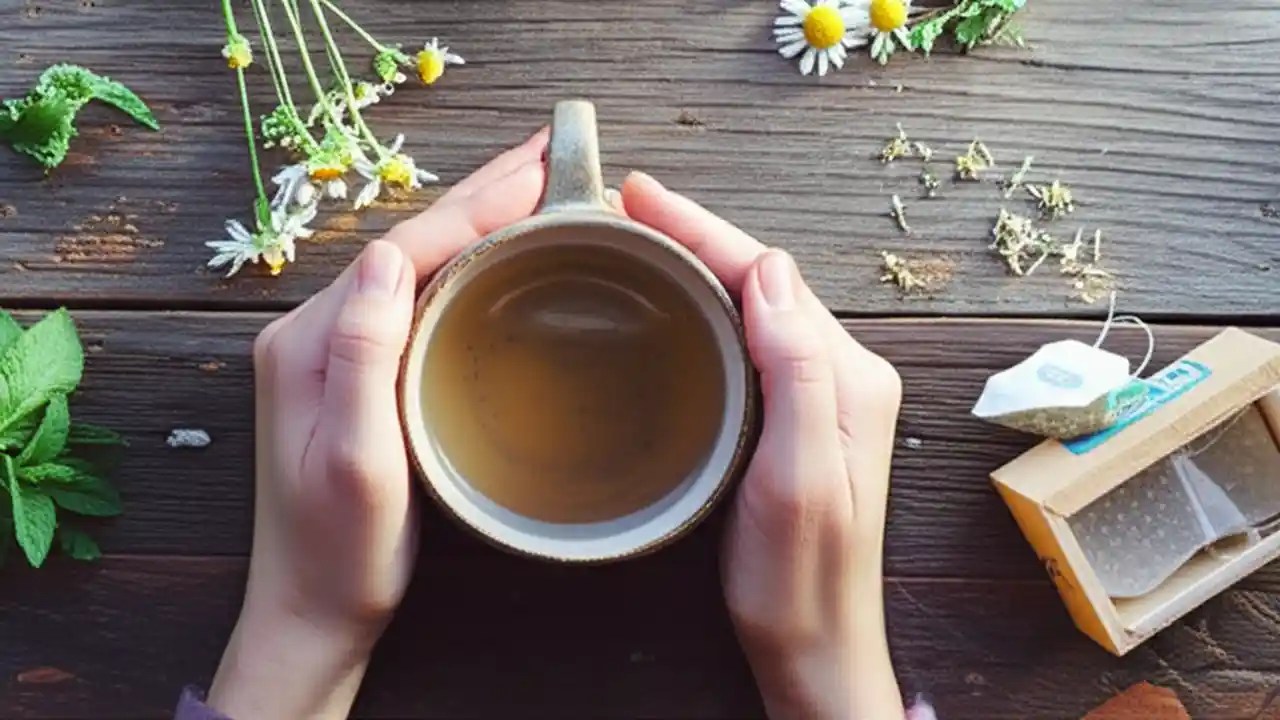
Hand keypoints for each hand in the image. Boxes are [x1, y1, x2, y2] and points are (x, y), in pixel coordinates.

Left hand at [208, 129, 549, 719]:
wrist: (311, 608)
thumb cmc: (341, 550)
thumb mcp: (357, 462)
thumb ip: (363, 355)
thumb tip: (390, 255)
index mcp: (310, 342)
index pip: (404, 252)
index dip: (473, 207)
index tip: (536, 174)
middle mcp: (314, 332)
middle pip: (409, 244)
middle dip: (479, 195)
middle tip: (547, 155)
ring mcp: (333, 351)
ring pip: (415, 264)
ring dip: (474, 221)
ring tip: (531, 187)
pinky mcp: (355, 372)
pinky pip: (415, 296)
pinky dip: (462, 263)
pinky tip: (493, 256)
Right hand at [621, 173, 904, 719]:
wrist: (814, 643)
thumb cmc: (800, 578)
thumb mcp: (798, 476)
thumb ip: (797, 368)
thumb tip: (768, 267)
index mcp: (846, 375)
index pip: (767, 275)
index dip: (701, 228)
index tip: (638, 195)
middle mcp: (840, 373)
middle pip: (760, 279)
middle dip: (695, 234)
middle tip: (625, 205)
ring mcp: (820, 394)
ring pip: (752, 304)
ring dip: (699, 263)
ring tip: (640, 237)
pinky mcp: (796, 418)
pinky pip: (749, 339)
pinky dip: (706, 307)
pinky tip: (673, 305)